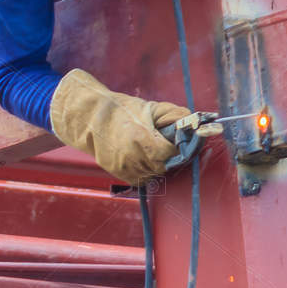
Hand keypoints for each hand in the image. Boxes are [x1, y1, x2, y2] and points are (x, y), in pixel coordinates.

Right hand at [49, 68, 191, 184]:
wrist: (91, 118)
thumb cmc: (122, 110)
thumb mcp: (150, 108)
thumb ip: (174, 115)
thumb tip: (195, 124)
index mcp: (141, 138)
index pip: (169, 153)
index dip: (174, 148)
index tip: (172, 142)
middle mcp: (132, 156)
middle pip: (162, 166)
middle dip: (166, 157)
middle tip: (161, 146)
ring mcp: (124, 166)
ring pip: (152, 174)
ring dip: (155, 165)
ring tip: (149, 150)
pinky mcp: (118, 172)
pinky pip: (140, 179)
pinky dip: (144, 171)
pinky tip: (140, 158)